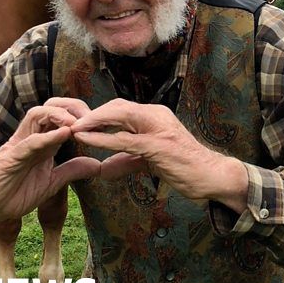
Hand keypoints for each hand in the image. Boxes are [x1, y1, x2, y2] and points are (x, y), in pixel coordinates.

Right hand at [0, 98, 100, 229]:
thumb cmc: (13, 193)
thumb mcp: (50, 183)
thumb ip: (71, 171)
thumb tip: (97, 165)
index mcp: (42, 142)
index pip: (61, 117)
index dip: (82, 115)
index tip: (102, 124)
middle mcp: (30, 137)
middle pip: (50, 106)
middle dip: (73, 107)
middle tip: (94, 118)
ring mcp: (18, 145)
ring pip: (37, 115)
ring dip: (60, 115)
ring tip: (79, 123)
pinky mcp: (9, 157)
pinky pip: (29, 141)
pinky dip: (47, 136)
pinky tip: (64, 134)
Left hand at [70, 99, 248, 211]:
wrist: (213, 175)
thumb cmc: (185, 168)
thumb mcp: (151, 162)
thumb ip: (127, 162)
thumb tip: (103, 169)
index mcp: (155, 117)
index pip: (121, 109)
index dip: (99, 114)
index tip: (79, 123)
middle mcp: (157, 116)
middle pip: (117, 107)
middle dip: (92, 114)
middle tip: (70, 123)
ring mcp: (158, 129)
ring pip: (120, 117)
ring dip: (94, 122)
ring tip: (74, 129)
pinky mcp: (159, 145)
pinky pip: (126, 139)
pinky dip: (103, 138)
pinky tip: (88, 140)